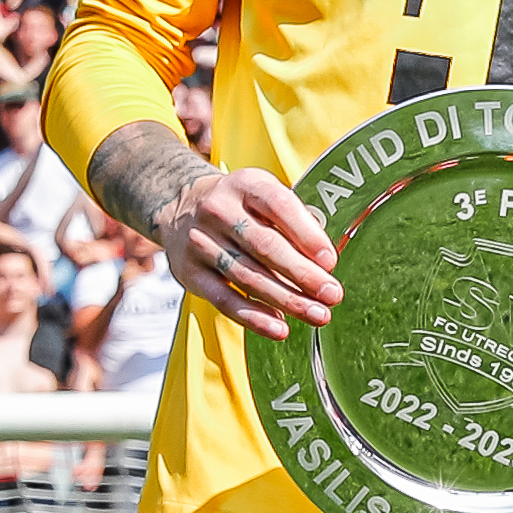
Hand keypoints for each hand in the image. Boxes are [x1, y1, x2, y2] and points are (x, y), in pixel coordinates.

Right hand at [161, 169, 341, 337]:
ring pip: (248, 277)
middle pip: (265, 247)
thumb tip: (325, 265)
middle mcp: (219, 210)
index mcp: (246, 184)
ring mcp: (200, 242)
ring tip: (317, 315)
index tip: (330, 261)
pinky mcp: (190, 273)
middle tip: (332, 295)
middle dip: (303, 274)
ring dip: (287, 300)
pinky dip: (254, 317)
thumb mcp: (264, 196)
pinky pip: (225, 300)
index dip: (307, 235)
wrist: (180, 208)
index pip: (279, 206)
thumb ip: (294, 222)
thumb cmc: (240, 207)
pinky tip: (279, 327)